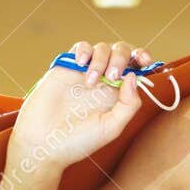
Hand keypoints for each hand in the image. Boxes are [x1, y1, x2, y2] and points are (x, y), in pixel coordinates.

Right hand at [9, 40, 151, 172]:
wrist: (43, 142)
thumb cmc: (78, 141)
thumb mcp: (111, 127)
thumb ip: (128, 105)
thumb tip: (133, 76)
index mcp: (117, 95)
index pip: (135, 70)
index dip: (142, 60)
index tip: (146, 61)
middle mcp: (103, 82)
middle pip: (121, 53)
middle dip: (121, 58)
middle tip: (111, 76)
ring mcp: (85, 73)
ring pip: (102, 48)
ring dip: (101, 60)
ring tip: (89, 81)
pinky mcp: (66, 67)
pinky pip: (80, 47)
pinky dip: (84, 50)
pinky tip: (81, 65)